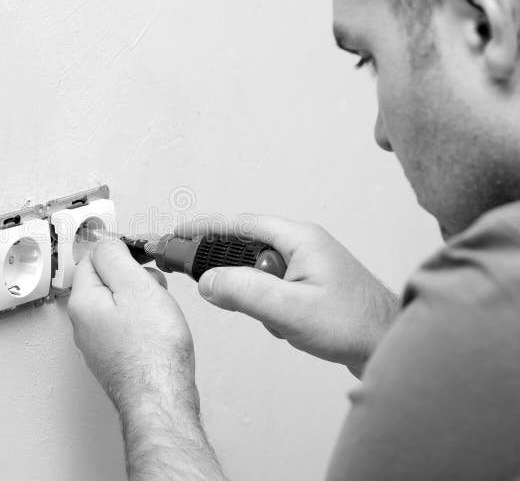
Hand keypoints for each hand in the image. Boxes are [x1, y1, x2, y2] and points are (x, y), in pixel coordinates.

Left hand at [67, 240, 197, 412]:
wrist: (161, 398)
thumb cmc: (152, 350)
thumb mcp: (135, 285)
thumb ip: (115, 257)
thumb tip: (106, 243)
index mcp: (82, 302)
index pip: (93, 257)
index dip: (121, 251)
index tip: (142, 255)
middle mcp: (83, 324)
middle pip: (105, 281)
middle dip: (133, 278)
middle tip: (153, 287)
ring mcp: (97, 343)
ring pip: (118, 305)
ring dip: (140, 300)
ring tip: (159, 312)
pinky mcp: (114, 357)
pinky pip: (126, 326)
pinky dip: (143, 322)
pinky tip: (158, 332)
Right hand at [177, 216, 399, 376]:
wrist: (391, 346)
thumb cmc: (354, 324)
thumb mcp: (290, 309)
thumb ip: (244, 292)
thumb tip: (208, 281)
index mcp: (299, 238)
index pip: (240, 224)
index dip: (204, 228)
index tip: (177, 235)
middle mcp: (302, 244)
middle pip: (245, 246)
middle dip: (231, 272)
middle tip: (210, 288)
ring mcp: (307, 264)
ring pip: (258, 272)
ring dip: (255, 296)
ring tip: (275, 319)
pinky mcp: (308, 284)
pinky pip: (272, 287)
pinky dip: (269, 306)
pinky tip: (287, 325)